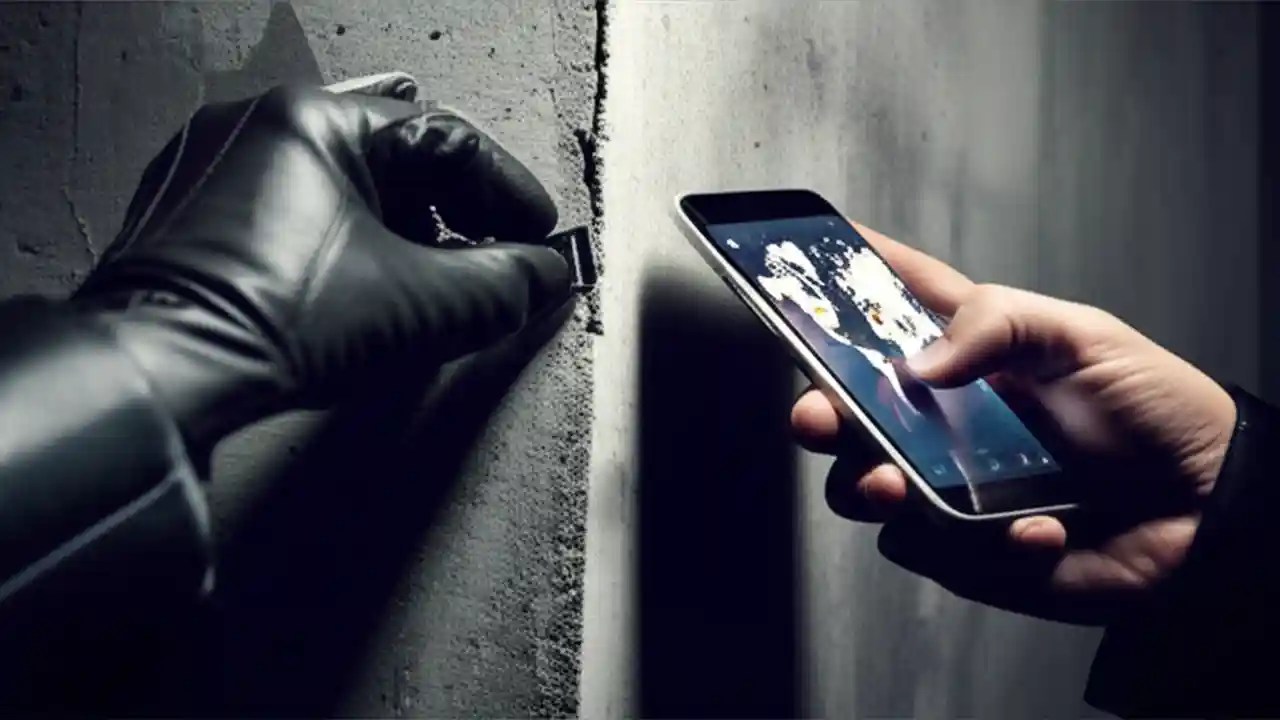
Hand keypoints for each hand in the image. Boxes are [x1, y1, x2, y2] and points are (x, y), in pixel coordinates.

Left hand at [72, 76, 570, 450]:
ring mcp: (215, 172)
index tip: (537, 234)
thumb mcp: (422, 305)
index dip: (507, 191)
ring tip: (433, 282)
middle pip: (394, 158)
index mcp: (314, 120)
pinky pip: (292, 214)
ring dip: (402, 230)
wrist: (159, 381)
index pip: (446, 139)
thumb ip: (505, 285)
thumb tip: (545, 276)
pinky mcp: (191, 223)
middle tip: (494, 258)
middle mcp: (258, 128)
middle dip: (458, 213)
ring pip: (342, 186)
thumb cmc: (272, 325)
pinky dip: (344, 244)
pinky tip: (363, 289)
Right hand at [791, 223, 1236, 623]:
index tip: (794, 258)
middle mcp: (945, 419)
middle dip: (818, 413)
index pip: (893, 304)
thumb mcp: (1082, 337)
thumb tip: (917, 361)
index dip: (843, 279)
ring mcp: (950, 486)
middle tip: (821, 418)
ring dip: (872, 488)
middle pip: (849, 411)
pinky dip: (979, 546)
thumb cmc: (1154, 409)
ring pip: (865, 489)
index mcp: (970, 352)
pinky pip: (932, 552)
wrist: (1213, 510)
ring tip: (902, 488)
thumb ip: (997, 325)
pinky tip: (1035, 530)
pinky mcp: (969, 550)